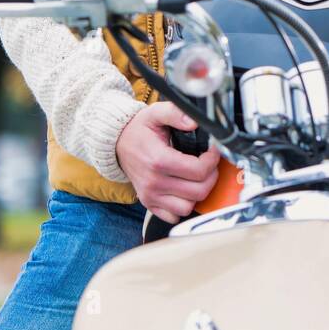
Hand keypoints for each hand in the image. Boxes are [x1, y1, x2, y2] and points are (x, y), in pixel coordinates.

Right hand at [115, 101, 220, 224]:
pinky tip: (184, 190)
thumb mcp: (155, 113)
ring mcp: (150, 195)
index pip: (199, 171)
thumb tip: (194, 122)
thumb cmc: (138, 129)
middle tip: (208, 164)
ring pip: (188, 207)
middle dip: (211, 176)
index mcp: (158, 160)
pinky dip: (182, 206)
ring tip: (197, 177)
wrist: (116, 143)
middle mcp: (154, 182)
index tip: (212, 151)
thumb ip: (175, 113)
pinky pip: (173, 216)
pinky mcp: (148, 203)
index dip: (212, 160)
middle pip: (198, 191)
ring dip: (198, 193)